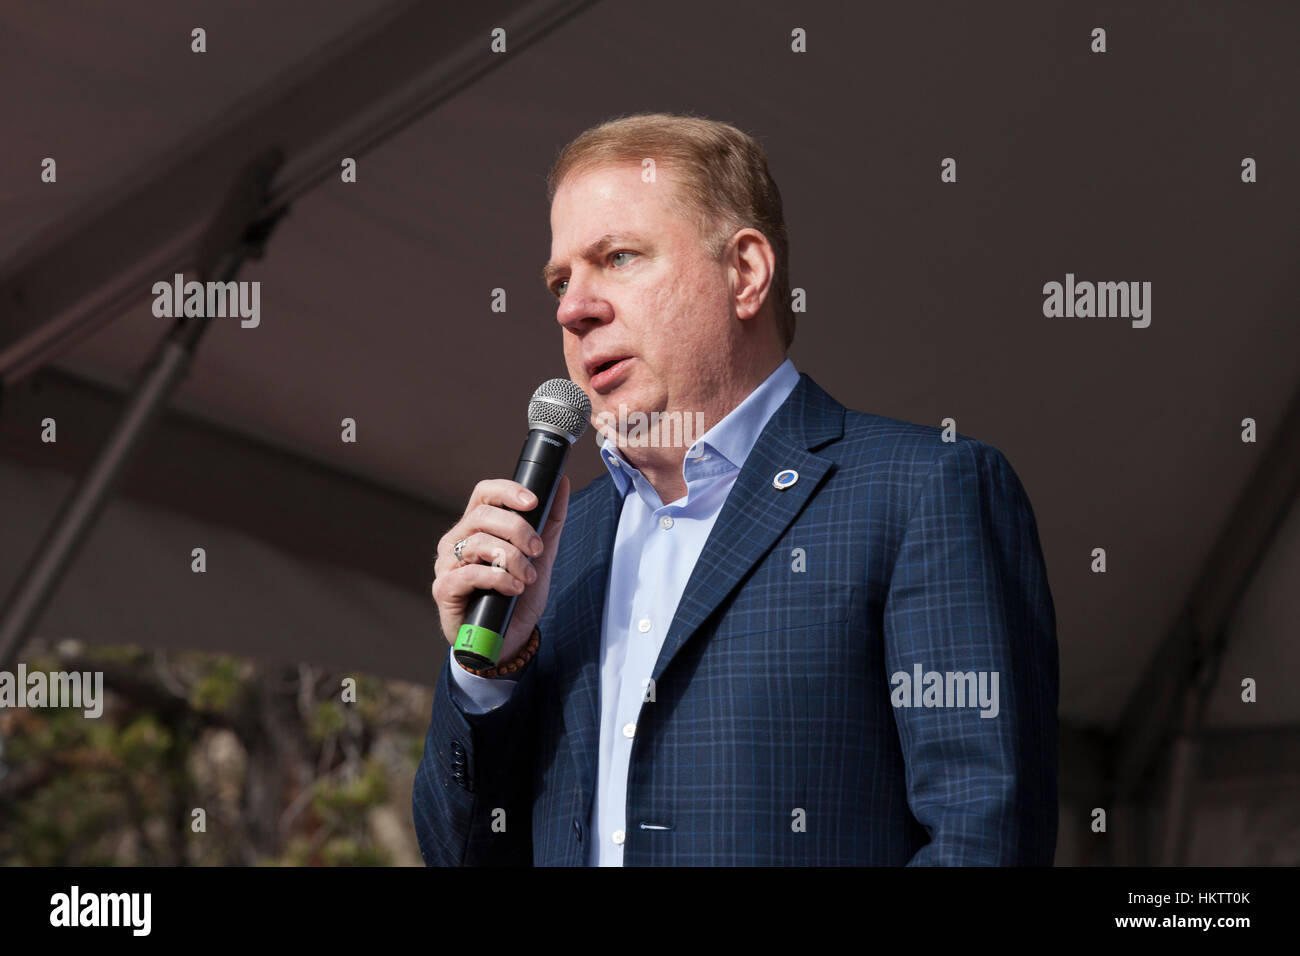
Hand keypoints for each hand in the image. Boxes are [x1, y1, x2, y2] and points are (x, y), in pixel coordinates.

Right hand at [432, 475, 570, 665]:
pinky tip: (513, 588)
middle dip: (518, 529)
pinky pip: (469, 573)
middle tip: (538, 550)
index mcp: (476, 526)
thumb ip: (550, 522)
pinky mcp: (444, 589)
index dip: (508, 491)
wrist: (508, 640)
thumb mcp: (541, 556)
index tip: (534, 501)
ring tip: (528, 577)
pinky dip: (498, 578)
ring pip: (478, 542)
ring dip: (512, 559)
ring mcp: (447, 564)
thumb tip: (563, 485)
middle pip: (483, 515)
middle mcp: (457, 540)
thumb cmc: (518, 595)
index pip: (484, 493)